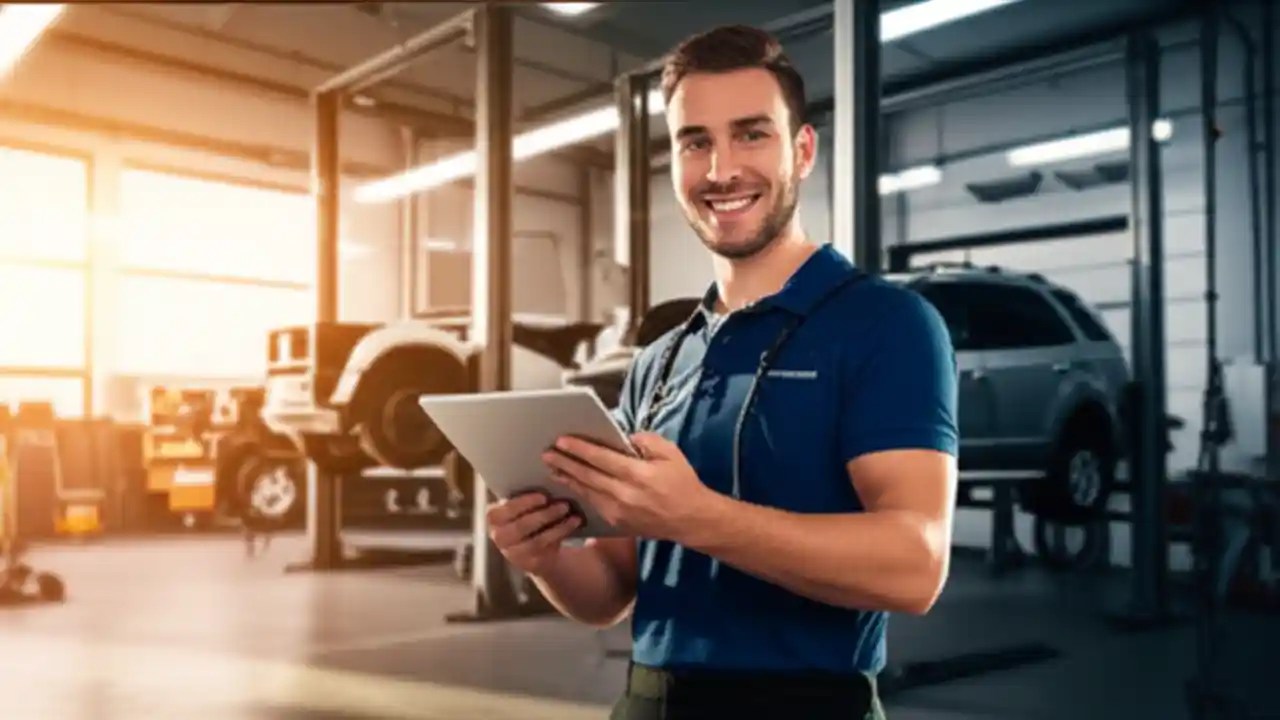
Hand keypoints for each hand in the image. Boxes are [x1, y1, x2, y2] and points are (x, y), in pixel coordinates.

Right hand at [485, 492, 582, 575]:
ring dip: (555, 524)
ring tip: (569, 510)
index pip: (499, 512)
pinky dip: (562, 532)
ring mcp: (513, 553)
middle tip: (563, 503)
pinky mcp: (529, 564)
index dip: (521, 504)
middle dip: (543, 515)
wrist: (539, 547)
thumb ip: (528, 491)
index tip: (543, 496)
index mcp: (493, 517)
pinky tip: (575, 522)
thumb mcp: (526, 503)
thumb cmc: (532, 513)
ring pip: (535, 540)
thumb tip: (548, 470)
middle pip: (519, 527)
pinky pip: (546, 548)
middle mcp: (499, 537)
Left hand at [542, 432, 719, 541]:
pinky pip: (593, 504)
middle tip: (547, 453)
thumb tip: (623, 438)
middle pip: (587, 475)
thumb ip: (646, 441)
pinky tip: (571, 485)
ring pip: (586, 492)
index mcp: (638, 474)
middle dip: (565, 463)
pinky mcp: (617, 523)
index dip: (579, 448)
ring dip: (568, 479)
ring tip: (552, 468)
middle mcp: (624, 494)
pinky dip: (580, 493)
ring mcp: (618, 512)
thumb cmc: (682, 483)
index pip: (601, 458)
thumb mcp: (671, 453)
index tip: (562, 440)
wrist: (692, 520)